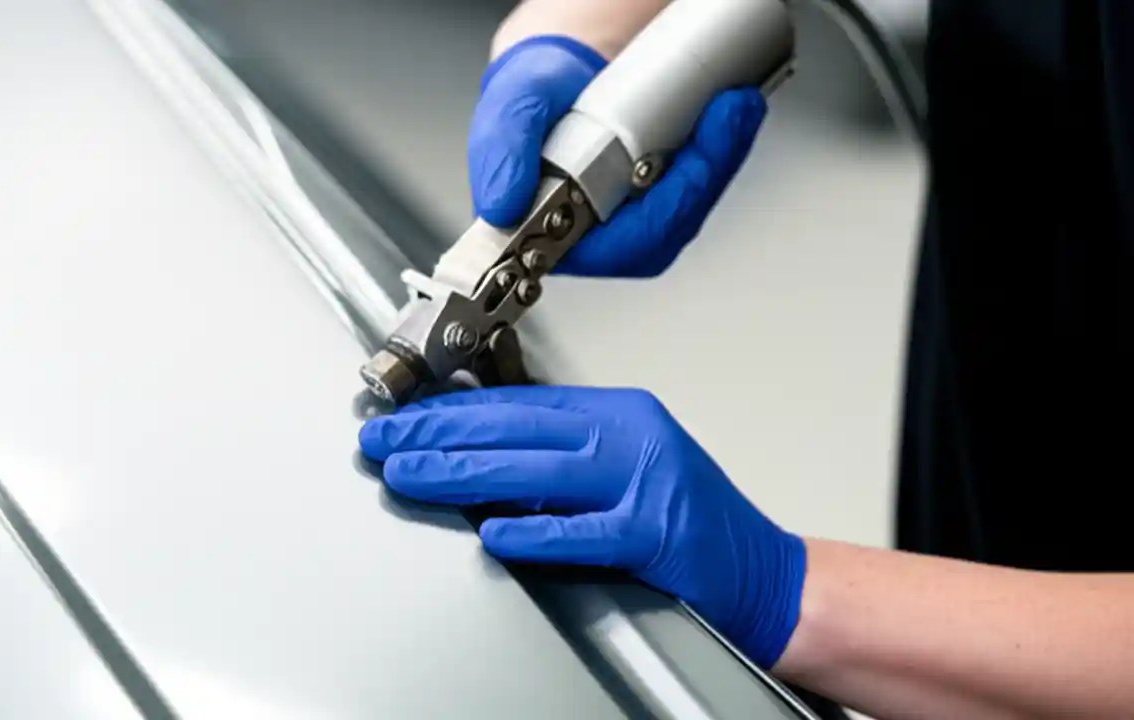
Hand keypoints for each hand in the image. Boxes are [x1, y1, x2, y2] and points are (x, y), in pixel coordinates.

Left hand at [358, 386, 805, 667]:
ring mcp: (646, 484)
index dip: (452, 410)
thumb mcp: (623, 463)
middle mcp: (631, 437)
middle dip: (440, 433)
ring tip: (410, 475)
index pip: (520, 405)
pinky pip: (584, 532)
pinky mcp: (656, 536)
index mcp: (619, 413)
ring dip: (464, 474)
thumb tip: (476, 447)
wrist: (762, 570)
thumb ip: (560, 453)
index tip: (402, 417)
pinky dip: (535, 532)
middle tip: (384, 440)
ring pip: (539, 472)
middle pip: (519, 429)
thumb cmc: (687, 518)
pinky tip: (493, 533)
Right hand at [468, 35, 767, 277]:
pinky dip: (724, 144)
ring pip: (692, 203)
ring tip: (731, 108)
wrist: (557, 64)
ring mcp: (638, 204)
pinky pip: (705, 177)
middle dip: (699, 177)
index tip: (676, 176)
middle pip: (666, 227)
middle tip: (719, 122)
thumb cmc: (528, 94)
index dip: (650, 225)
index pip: (615, 249)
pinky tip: (731, 112)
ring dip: (720, 157)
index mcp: (558, 228)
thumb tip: (501, 205)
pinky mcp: (666, 181)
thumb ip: (500, 154)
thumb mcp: (509, 109)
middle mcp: (602, 226)